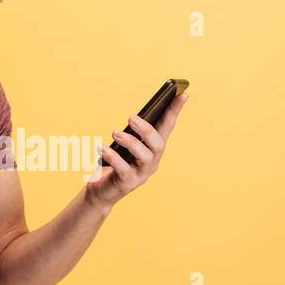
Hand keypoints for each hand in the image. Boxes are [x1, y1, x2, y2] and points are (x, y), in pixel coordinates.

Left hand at [84, 90, 189, 210]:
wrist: (102, 191)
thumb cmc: (115, 162)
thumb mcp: (124, 144)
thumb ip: (132, 132)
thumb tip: (134, 118)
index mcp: (153, 148)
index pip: (168, 126)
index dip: (175, 111)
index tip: (183, 93)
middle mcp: (152, 161)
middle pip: (158, 144)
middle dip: (147, 130)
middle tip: (131, 117)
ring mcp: (142, 174)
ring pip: (144, 157)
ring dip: (130, 142)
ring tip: (115, 133)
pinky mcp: (128, 183)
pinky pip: (123, 169)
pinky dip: (112, 157)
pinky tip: (101, 147)